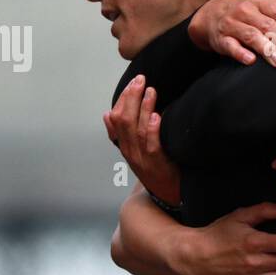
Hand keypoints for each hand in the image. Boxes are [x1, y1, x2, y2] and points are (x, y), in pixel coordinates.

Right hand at [104, 74, 180, 205]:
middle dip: (131, 98)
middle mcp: (129, 151)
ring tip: (150, 91)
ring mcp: (142, 158)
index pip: (115, 118)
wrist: (168, 194)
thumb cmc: (155, 167)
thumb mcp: (135, 150)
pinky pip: (152, 145)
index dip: (123, 99)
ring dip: (143, 107)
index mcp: (123, 145)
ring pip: (137, 129)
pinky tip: (156, 116)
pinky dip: (152, 129)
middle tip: (141, 80)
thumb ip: (123, 133)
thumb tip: (107, 114)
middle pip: (124, 120)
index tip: (133, 82)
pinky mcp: (157, 163)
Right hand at [186, 0, 275, 65]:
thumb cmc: (250, 9)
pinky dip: (240, 53)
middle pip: (267, 25)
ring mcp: (232, 25)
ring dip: (266, 49)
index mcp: (260, 1)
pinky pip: (230, 45)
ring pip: (251, 36)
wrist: (211, 15)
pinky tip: (251, 61)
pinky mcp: (221, 39)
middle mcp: (246, 11)